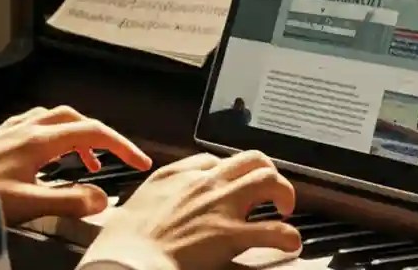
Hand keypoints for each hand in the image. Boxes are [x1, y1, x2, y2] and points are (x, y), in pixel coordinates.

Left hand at [0, 105, 150, 223]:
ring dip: (74, 133)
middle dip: (99, 135)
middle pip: (74, 118)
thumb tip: (103, 198)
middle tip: (112, 158)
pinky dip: (49, 134)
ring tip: (82, 159)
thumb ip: (69, 201)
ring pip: (52, 119)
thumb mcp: (27, 204)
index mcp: (38, 140)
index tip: (139, 162)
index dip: (121, 145)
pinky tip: (43, 155)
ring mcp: (8, 131)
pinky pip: (31, 125)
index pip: (93, 132)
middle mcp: (25, 129)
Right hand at [89, 150, 301, 268]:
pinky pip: (273, 231)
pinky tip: (290, 243)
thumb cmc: (127, 238)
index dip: (231, 173)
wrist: (128, 258)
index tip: (234, 185)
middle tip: (269, 192)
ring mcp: (221, 208)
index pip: (217, 160)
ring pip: (269, 181)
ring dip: (284, 193)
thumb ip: (159, 189)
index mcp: (182, 175)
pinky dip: (288, 236)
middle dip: (267, 173)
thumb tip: (166, 192)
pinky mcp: (230, 236)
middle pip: (252, 160)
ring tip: (284, 209)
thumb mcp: (138, 198)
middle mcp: (207, 184)